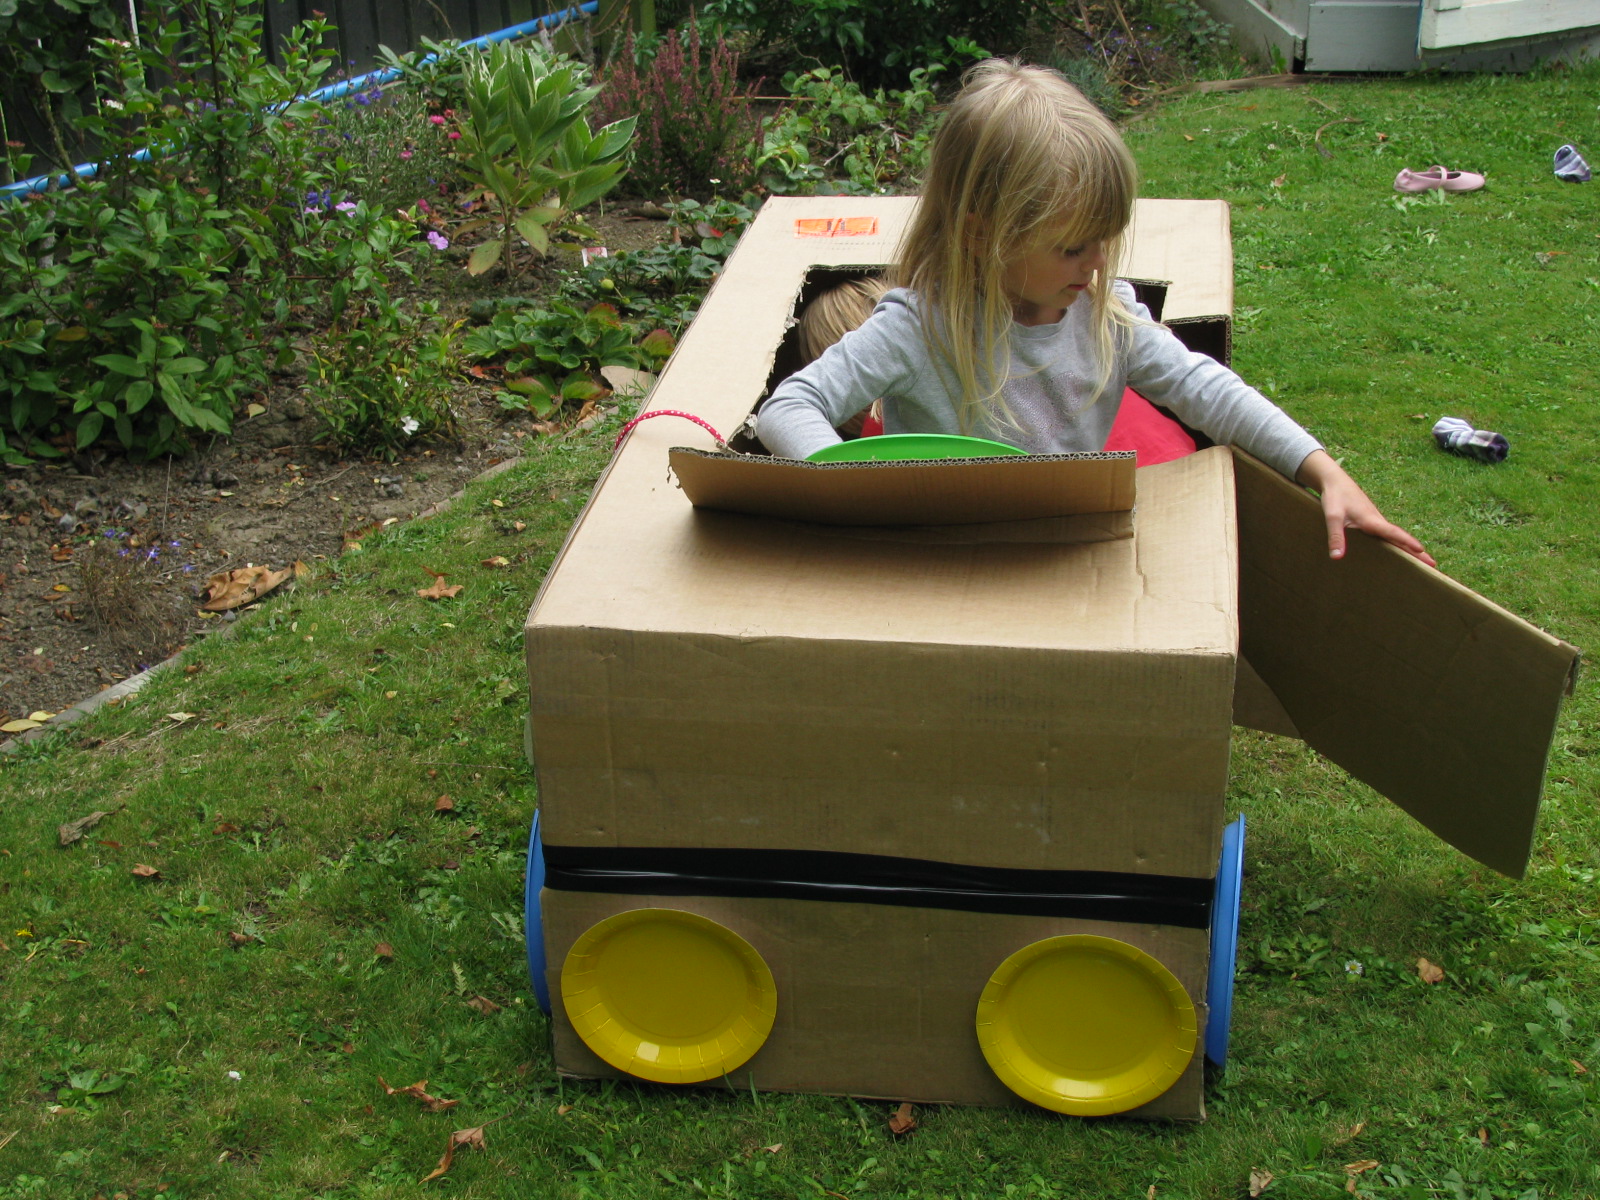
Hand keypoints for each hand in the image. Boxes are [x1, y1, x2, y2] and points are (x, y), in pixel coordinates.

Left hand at [1295, 450, 1436, 567]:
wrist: (1335, 481)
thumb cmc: (1335, 498)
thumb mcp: (1332, 517)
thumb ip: (1335, 537)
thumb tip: (1337, 557)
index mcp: (1372, 521)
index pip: (1393, 533)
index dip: (1407, 542)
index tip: (1421, 550)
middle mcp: (1378, 522)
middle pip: (1400, 538)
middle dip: (1416, 552)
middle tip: (1433, 564)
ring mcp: (1376, 522)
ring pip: (1395, 538)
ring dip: (1409, 549)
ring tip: (1423, 562)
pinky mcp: (1372, 523)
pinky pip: (1388, 536)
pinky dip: (1398, 544)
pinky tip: (1399, 552)